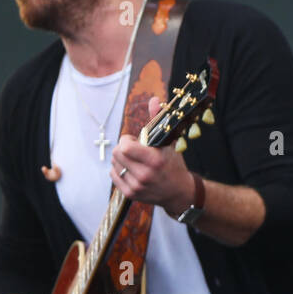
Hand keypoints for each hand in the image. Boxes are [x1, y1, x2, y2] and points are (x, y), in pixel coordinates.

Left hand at [110, 96, 191, 214]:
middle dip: (123, 148)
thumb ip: (158, 120)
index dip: (126, 140)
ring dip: (121, 159)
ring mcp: (137, 186)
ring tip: (134, 160)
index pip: (124, 147)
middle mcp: (145, 175)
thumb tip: (153, 100)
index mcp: (155, 160)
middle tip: (134, 149)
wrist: (179, 191)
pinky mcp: (130, 194)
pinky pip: (113, 175)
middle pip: (117, 154)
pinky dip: (119, 169)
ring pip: (114, 164)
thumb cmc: (173, 163)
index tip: (135, 140)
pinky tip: (130, 169)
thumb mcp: (169, 141)